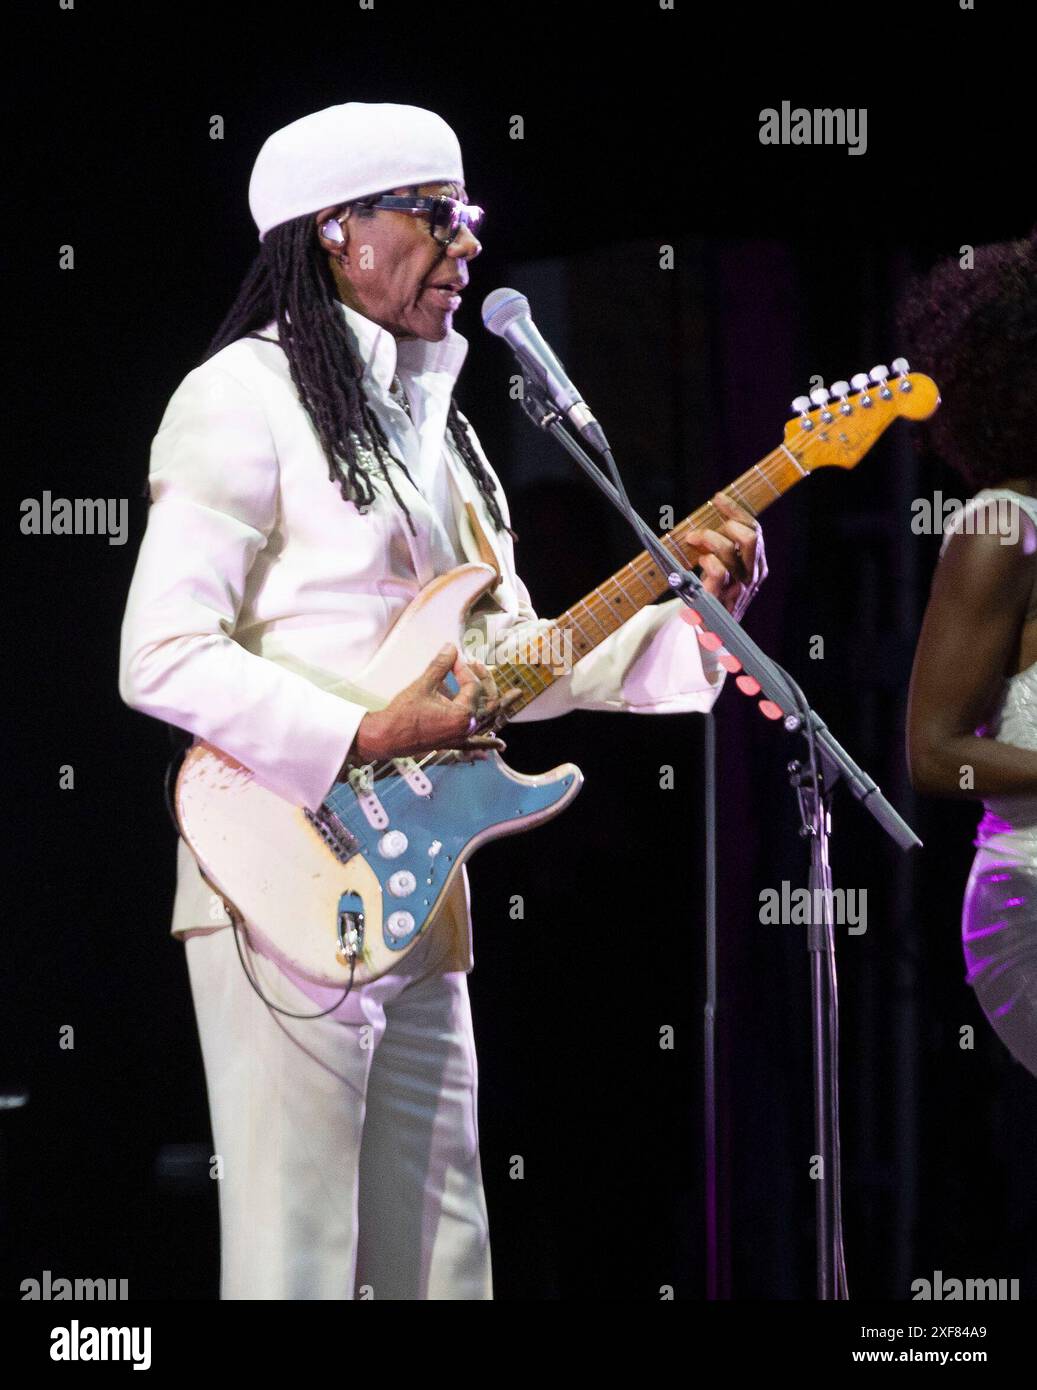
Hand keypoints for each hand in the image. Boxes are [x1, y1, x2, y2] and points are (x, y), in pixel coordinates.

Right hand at [349, 645, 521, 765]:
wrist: (387, 737)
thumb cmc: (404, 714)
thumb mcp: (424, 685)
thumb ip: (441, 665)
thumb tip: (451, 647)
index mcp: (463, 715)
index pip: (473, 686)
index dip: (465, 669)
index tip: (454, 659)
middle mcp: (467, 728)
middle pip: (488, 701)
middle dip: (487, 681)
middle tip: (481, 666)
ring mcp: (462, 737)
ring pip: (489, 720)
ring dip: (502, 707)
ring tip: (516, 696)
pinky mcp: (453, 743)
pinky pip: (475, 744)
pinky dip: (488, 744)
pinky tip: (500, 746)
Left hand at [685, 492, 766, 618]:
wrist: (714, 635)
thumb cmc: (716, 597)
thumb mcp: (726, 571)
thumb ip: (723, 549)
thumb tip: (707, 523)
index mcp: (757, 566)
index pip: (754, 530)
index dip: (736, 510)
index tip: (717, 498)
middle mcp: (752, 575)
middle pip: (750, 536)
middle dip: (726, 524)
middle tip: (704, 531)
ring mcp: (738, 587)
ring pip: (729, 550)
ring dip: (707, 539)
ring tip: (692, 541)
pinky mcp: (722, 597)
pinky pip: (718, 570)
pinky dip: (706, 560)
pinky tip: (699, 562)